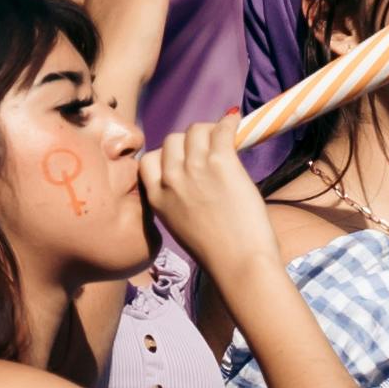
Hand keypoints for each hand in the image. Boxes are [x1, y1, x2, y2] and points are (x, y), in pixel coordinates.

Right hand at [141, 116, 281, 288]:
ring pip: (196, 130)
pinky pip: (222, 129)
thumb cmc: (216, 252)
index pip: (149, 159)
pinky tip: (236, 123)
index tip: (183, 160)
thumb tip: (194, 178)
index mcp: (156, 198)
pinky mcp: (221, 162)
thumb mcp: (180, 226)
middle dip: (190, 142)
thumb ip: (177, 200)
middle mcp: (171, 179)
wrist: (238, 264)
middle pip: (173, 139)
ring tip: (224, 139)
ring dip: (210, 131)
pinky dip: (230, 123)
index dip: (167, 155)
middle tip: (208, 149)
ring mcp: (195, 168)